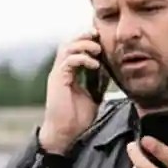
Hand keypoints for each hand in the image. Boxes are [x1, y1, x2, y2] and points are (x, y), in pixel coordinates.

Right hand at [39, 29, 103, 154]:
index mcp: (68, 73)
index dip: (87, 40)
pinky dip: (82, 59)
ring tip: (97, 49)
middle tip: (97, 34)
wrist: (65, 133)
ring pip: (67, 47)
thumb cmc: (77, 119)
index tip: (102, 39)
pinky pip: (69, 61)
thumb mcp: (94, 96)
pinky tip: (94, 65)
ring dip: (84, 44)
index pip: (75, 48)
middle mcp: (61, 70)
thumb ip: (99, 82)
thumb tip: (109, 71)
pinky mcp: (57, 80)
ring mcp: (58, 74)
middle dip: (83, 35)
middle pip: (68, 42)